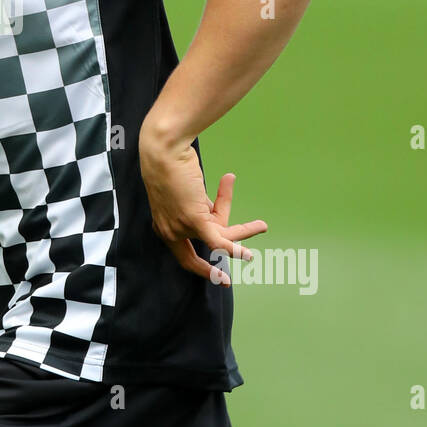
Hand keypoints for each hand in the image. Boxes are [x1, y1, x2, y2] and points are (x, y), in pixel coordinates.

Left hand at [138, 134, 266, 286]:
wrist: (163, 150)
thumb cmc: (171, 164)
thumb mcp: (186, 192)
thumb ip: (199, 206)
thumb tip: (212, 209)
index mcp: (165, 227)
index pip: (185, 254)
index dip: (202, 267)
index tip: (217, 276)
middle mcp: (171, 232)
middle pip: (207, 245)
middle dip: (231, 244)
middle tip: (252, 249)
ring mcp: (181, 227)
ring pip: (220, 236)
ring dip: (243, 232)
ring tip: (262, 225)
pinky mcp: (193, 219)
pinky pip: (218, 240)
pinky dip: (234, 249)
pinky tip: (248, 255)